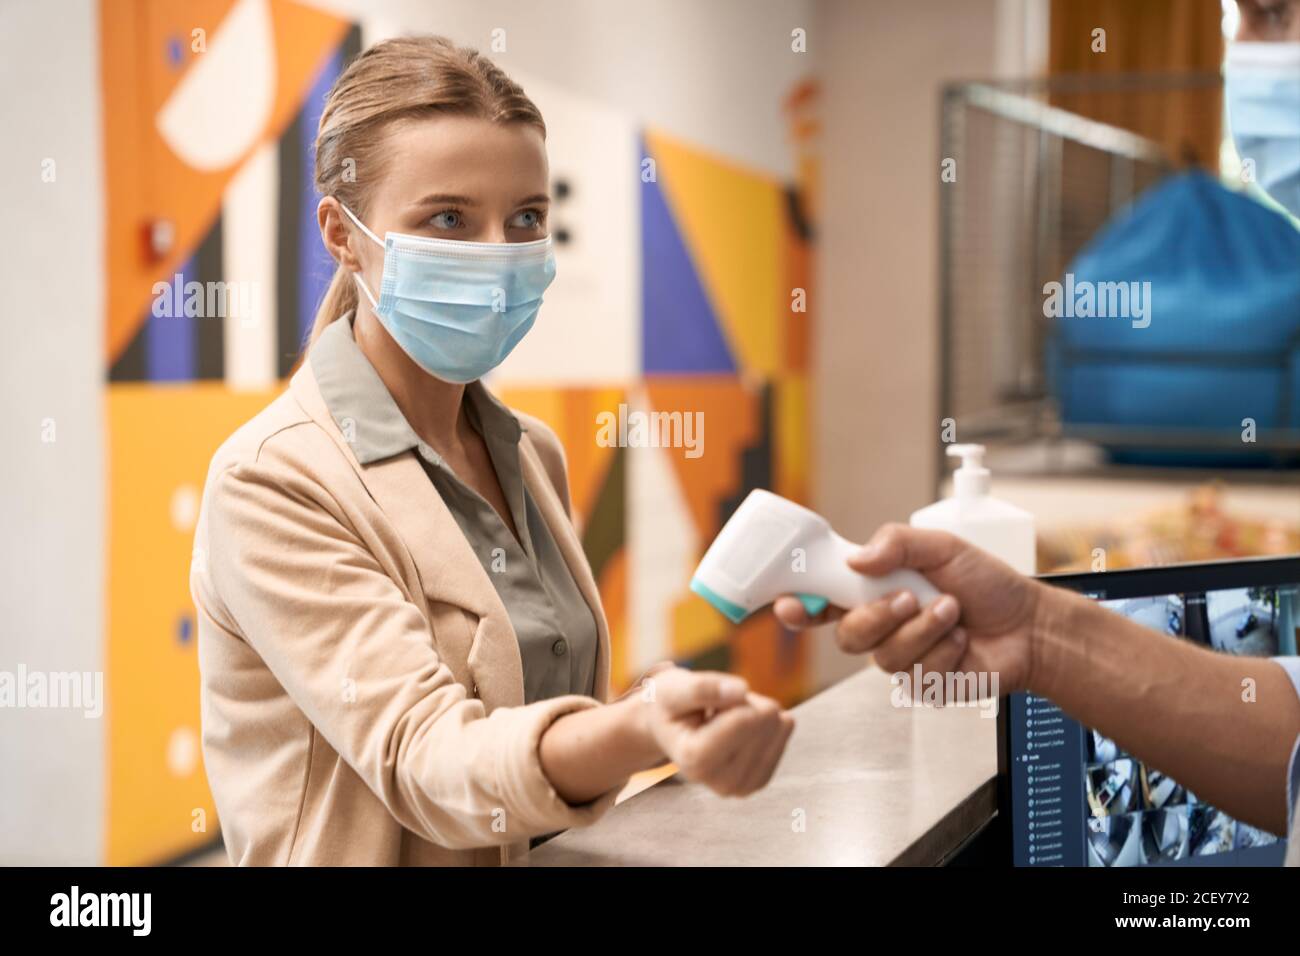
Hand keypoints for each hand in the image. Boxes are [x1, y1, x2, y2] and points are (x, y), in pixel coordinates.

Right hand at [636, 666, 794, 796]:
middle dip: (745, 702)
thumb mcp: (674, 689)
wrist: (669, 726)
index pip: (744, 719)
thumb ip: (702, 688)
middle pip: (763, 721)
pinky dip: (767, 721)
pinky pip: (782, 736)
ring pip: (777, 727)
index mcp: (694, 760)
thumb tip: (741, 690)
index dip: (737, 695)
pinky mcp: (757, 782)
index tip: (713, 696)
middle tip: (716, 708)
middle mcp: (719, 783)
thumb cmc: (669, 704)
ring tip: (726, 716)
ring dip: (756, 710)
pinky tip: (744, 724)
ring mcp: (740, 787)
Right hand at [772, 524, 1044, 695]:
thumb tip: (856, 558)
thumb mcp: (942, 546)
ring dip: (922, 630)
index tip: (788, 605)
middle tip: (910, 597)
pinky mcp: (922, 685)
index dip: (799, 605)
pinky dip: (943, 652)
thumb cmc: (988, 584)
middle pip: (847, 635)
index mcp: (875, 589)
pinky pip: (915, 675)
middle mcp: (882, 625)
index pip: (824, 598)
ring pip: (883, 657)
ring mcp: (901, 657)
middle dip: (877, 616)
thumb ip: (896, 543)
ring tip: (951, 612)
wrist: (1029, 626)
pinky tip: (961, 642)